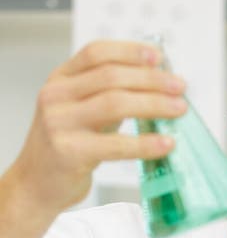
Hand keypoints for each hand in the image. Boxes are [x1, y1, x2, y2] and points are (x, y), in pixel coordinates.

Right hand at [11, 39, 187, 218]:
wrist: (35, 185)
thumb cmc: (65, 149)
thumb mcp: (81, 112)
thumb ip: (108, 96)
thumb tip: (157, 86)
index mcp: (60, 80)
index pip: (96, 53)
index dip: (130, 51)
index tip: (159, 57)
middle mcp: (56, 96)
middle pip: (111, 76)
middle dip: (152, 79)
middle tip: (180, 87)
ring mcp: (60, 123)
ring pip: (115, 104)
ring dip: (154, 104)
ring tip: (179, 110)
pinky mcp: (70, 152)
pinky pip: (116, 145)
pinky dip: (145, 143)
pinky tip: (165, 143)